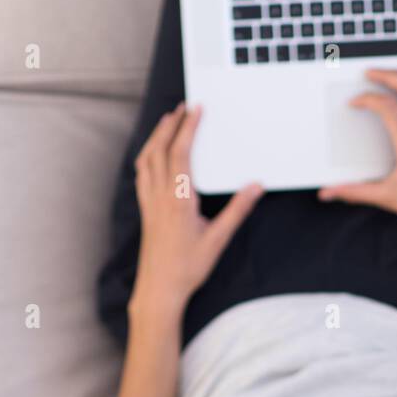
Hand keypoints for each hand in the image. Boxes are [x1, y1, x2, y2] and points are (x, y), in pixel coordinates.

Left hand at [130, 103, 263, 322]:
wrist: (159, 290)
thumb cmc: (188, 268)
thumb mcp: (218, 240)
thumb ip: (237, 211)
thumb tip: (256, 187)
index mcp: (179, 200)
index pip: (180, 154)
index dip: (188, 128)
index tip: (195, 109)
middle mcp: (160, 197)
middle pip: (160, 150)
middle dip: (171, 125)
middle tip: (183, 107)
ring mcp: (149, 203)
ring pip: (147, 159)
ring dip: (156, 136)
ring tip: (167, 121)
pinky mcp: (145, 211)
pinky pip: (141, 174)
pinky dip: (146, 156)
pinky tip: (151, 153)